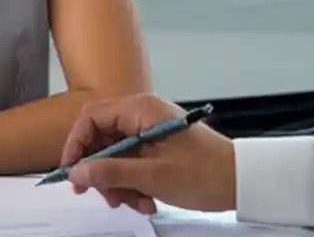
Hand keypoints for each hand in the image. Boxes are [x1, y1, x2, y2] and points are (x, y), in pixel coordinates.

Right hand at [61, 94, 236, 214]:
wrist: (242, 181)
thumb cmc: (203, 173)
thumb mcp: (152, 176)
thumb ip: (110, 173)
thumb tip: (76, 173)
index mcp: (140, 109)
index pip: (91, 118)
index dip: (76, 145)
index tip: (71, 173)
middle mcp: (142, 115)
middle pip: (102, 139)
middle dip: (102, 172)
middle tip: (108, 198)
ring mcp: (150, 130)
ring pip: (115, 156)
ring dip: (120, 184)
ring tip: (138, 204)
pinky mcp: (157, 146)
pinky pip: (132, 163)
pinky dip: (134, 184)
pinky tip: (148, 201)